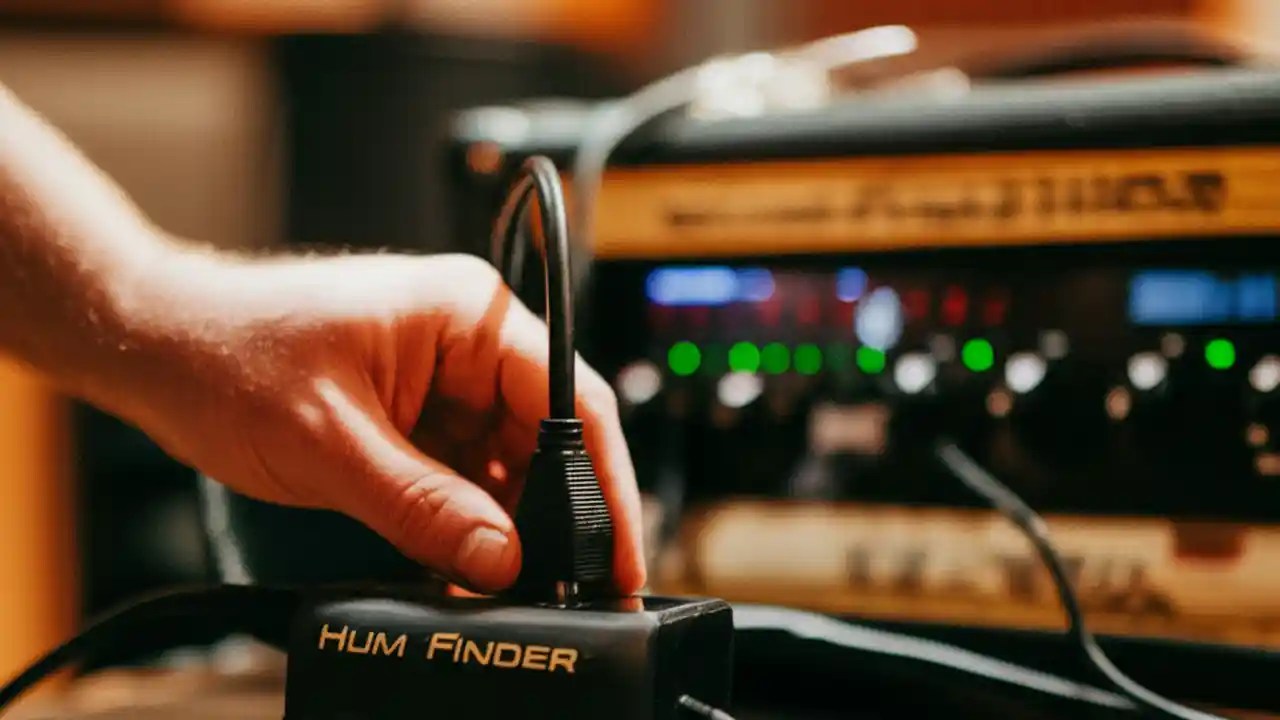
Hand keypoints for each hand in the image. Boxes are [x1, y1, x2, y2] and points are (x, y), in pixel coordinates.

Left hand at [103, 249, 644, 593]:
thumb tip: (501, 561)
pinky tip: (470, 559)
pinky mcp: (418, 413)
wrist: (157, 347)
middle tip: (570, 584)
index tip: (616, 551)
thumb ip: (424, 508)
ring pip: (509, 461)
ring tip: (512, 578)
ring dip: (510, 520)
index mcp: (466, 317)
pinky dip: (469, 517)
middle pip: (548, 436)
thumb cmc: (230, 356)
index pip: (568, 400)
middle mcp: (467, 342)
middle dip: (558, 513)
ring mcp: (443, 379)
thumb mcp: (333, 444)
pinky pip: (466, 471)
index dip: (604, 482)